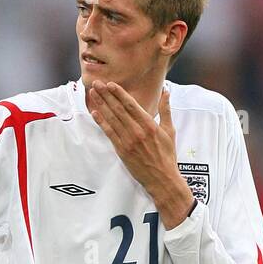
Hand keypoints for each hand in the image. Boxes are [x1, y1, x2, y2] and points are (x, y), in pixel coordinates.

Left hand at [87, 82, 194, 228]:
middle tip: (96, 84)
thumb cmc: (167, 155)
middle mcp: (137, 131)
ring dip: (101, 105)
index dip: (119, 93)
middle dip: (106, 95)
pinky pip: (109, 134)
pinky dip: (102, 123)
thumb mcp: (169, 131)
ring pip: (112, 119)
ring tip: (93, 94)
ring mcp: (128, 142)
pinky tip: (95, 113)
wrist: (162, 179)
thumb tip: (166, 92)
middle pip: (118, 109)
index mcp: (149, 125)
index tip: (110, 84)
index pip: (131, 105)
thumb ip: (165, 110)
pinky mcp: (122, 151)